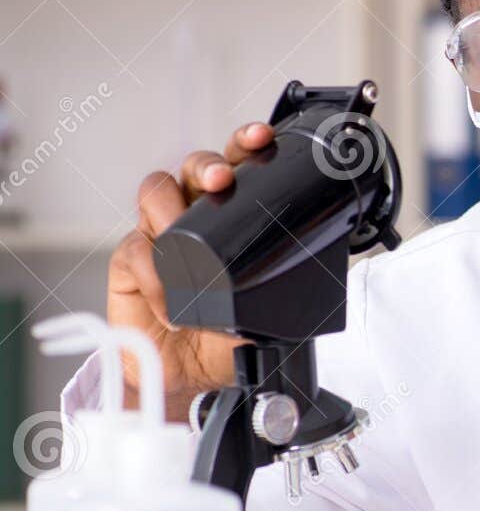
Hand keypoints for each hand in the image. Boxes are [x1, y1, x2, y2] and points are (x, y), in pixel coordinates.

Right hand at [107, 122, 276, 414]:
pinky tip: (172, 302)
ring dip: (171, 207)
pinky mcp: (129, 263)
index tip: (262, 138)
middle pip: (193, 168)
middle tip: (221, 180)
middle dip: (207, 165)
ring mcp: (158, 234)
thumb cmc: (226, 331)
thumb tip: (320, 277)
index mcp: (230, 215)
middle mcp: (192, 214)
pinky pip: (136, 251)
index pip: (238, 167)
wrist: (190, 373)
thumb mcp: (268, 310)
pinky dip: (155, 274)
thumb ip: (288, 289)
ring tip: (184, 230)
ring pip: (157, 193)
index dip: (246, 146)